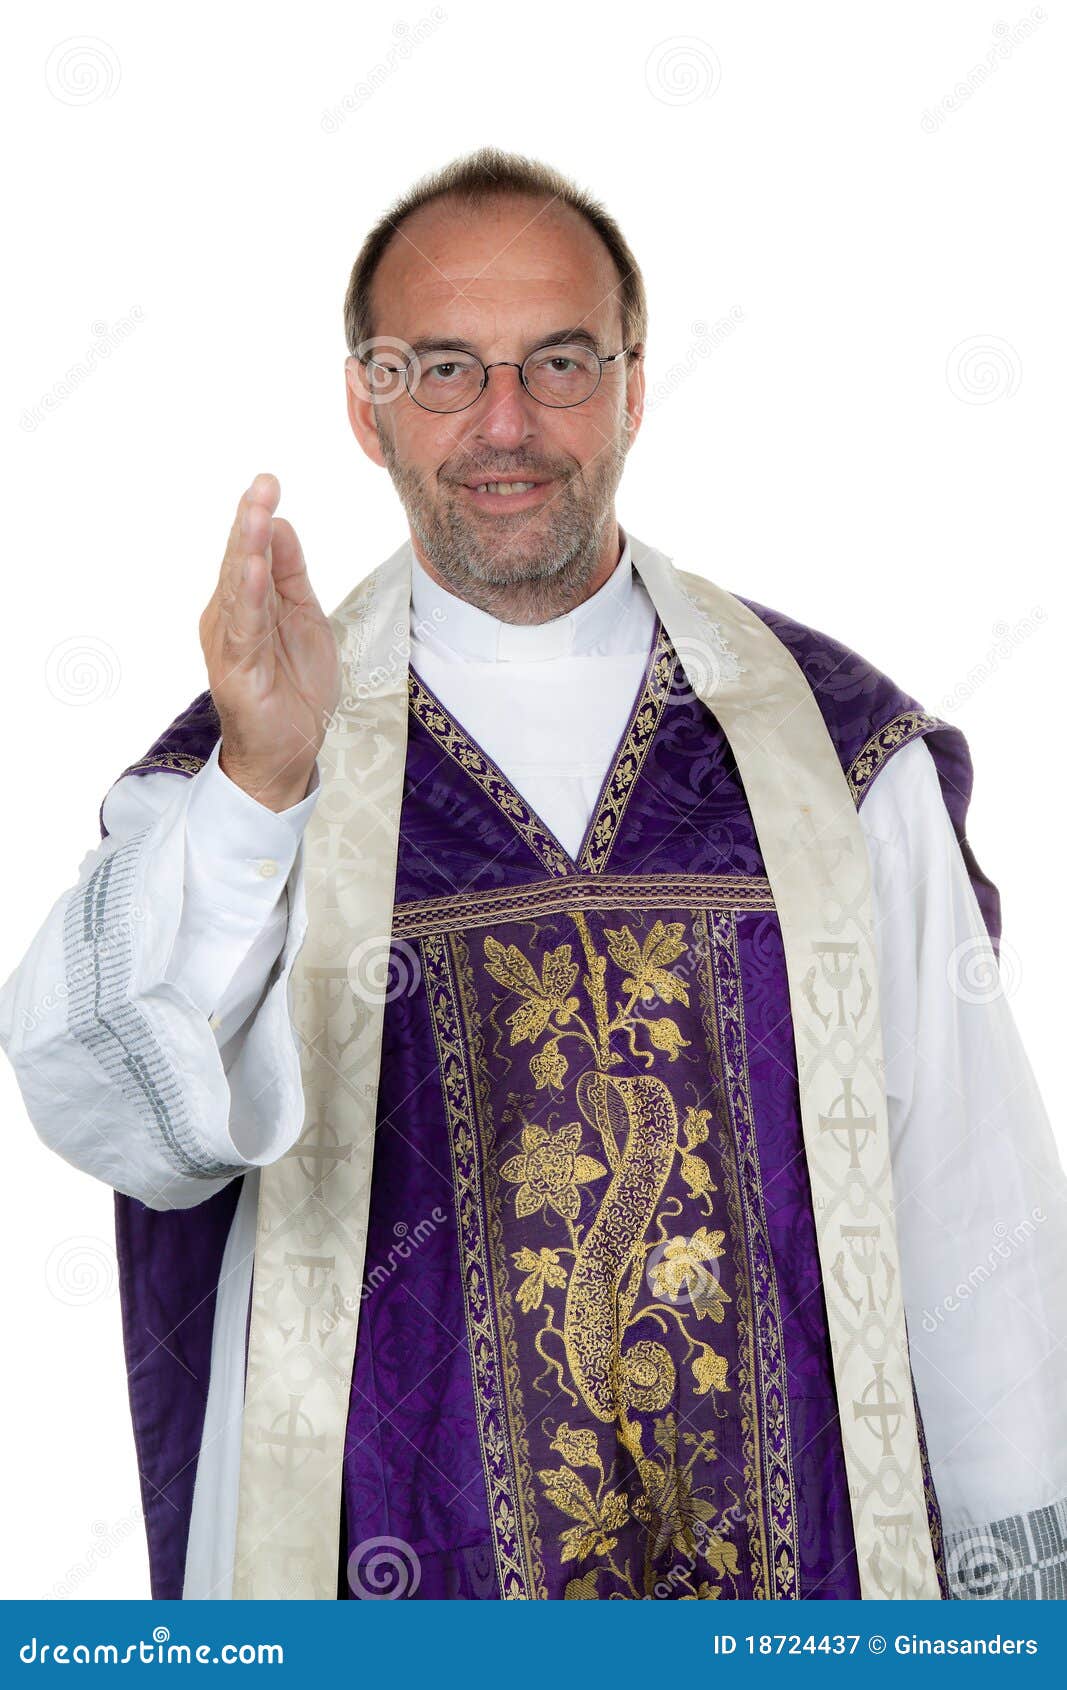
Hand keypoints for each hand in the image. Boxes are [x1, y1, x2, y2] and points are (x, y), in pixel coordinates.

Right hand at [199, 473, 339, 811]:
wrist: (290, 750)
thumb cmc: (296, 686)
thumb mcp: (305, 618)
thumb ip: (290, 575)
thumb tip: (280, 524)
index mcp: (245, 603)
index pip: (248, 553)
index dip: (257, 518)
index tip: (268, 482)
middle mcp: (229, 618)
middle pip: (239, 562)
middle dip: (250, 522)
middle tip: (263, 484)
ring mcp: (230, 644)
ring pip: (239, 590)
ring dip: (246, 550)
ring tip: (256, 515)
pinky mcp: (238, 671)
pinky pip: (244, 629)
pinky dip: (249, 598)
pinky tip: (252, 570)